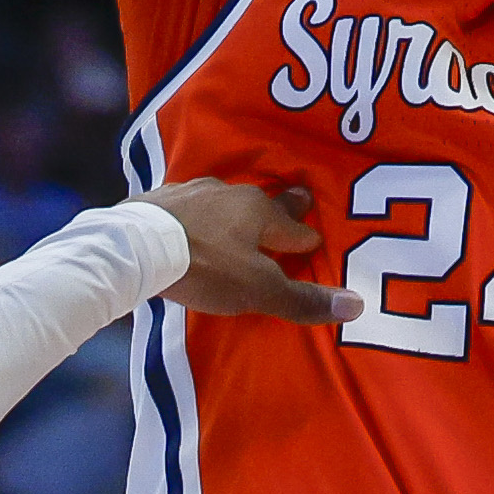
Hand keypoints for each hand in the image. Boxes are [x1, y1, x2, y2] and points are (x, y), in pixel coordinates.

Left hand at [146, 179, 360, 324]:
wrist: (136, 245)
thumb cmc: (205, 266)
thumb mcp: (258, 290)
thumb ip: (302, 298)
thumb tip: (358, 303)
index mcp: (260, 211)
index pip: (297, 229)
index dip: (309, 240)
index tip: (316, 242)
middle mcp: (232, 193)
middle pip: (265, 206)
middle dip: (279, 213)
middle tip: (293, 208)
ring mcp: (196, 191)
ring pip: (228, 203)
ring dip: (237, 214)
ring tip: (241, 224)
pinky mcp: (165, 198)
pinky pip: (195, 207)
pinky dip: (203, 217)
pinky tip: (196, 225)